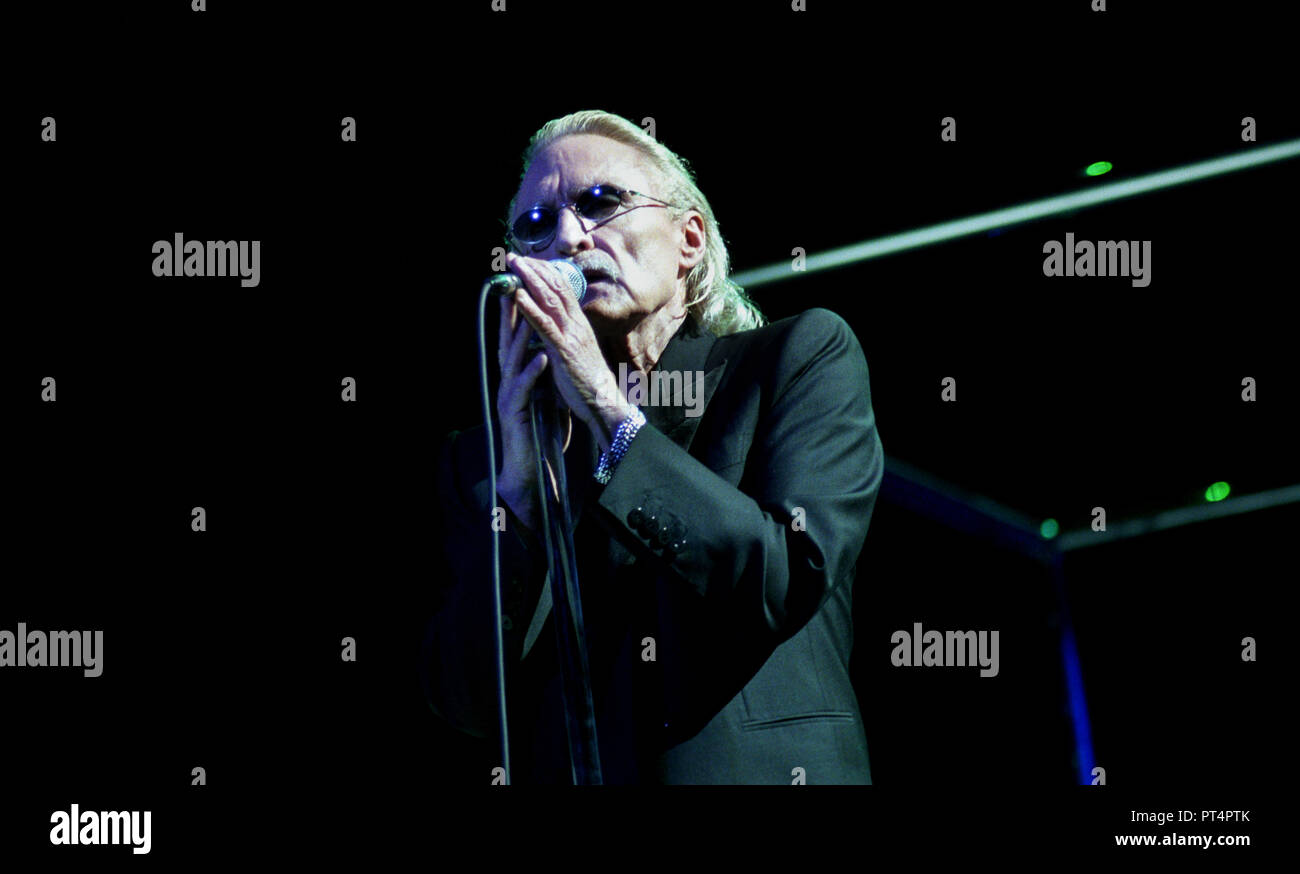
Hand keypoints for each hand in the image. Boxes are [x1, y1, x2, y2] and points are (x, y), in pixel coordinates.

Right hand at [495, 291, 559, 532]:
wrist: (529, 470)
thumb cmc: (538, 434)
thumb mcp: (544, 398)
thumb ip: (545, 377)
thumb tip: (551, 355)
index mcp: (515, 378)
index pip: (514, 341)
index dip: (516, 315)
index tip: (521, 288)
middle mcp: (507, 383)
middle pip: (507, 344)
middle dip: (510, 316)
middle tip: (514, 288)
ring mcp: (508, 398)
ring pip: (512, 361)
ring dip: (521, 338)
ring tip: (528, 314)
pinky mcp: (515, 413)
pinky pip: (524, 388)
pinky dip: (533, 371)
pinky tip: (542, 357)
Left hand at [505, 252, 634, 451]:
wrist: (604, 402)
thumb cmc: (588, 380)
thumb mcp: (577, 350)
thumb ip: (566, 333)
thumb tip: (553, 322)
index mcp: (578, 323)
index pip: (562, 288)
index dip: (544, 272)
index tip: (527, 261)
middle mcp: (576, 324)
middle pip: (554, 288)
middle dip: (533, 269)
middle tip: (513, 256)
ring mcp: (571, 335)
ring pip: (550, 300)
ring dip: (530, 280)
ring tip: (513, 265)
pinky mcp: (564, 350)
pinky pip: (545, 326)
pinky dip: (530, 308)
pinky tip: (518, 296)